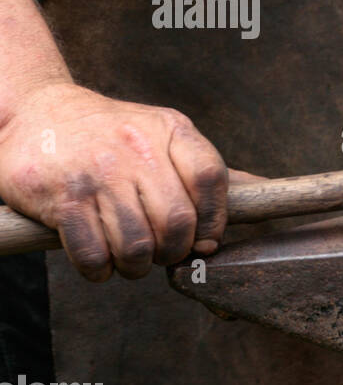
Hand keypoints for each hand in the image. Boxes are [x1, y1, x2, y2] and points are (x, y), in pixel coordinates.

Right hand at [0, 82, 228, 280]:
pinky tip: (101, 260)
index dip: (214, 221)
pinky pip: (94, 255)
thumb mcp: (163, 133)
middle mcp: (136, 147)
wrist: (36, 113)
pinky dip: (101, 270)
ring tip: (131, 258)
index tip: (204, 240)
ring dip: (138, 265)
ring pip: (138, 245)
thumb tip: (264, 192)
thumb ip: (203, 167)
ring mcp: (98, 173)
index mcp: (170, 129)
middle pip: (177, 222)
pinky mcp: (62, 198)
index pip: (211, 180)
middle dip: (174, 252)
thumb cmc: (112, 135)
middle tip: (162, 253)